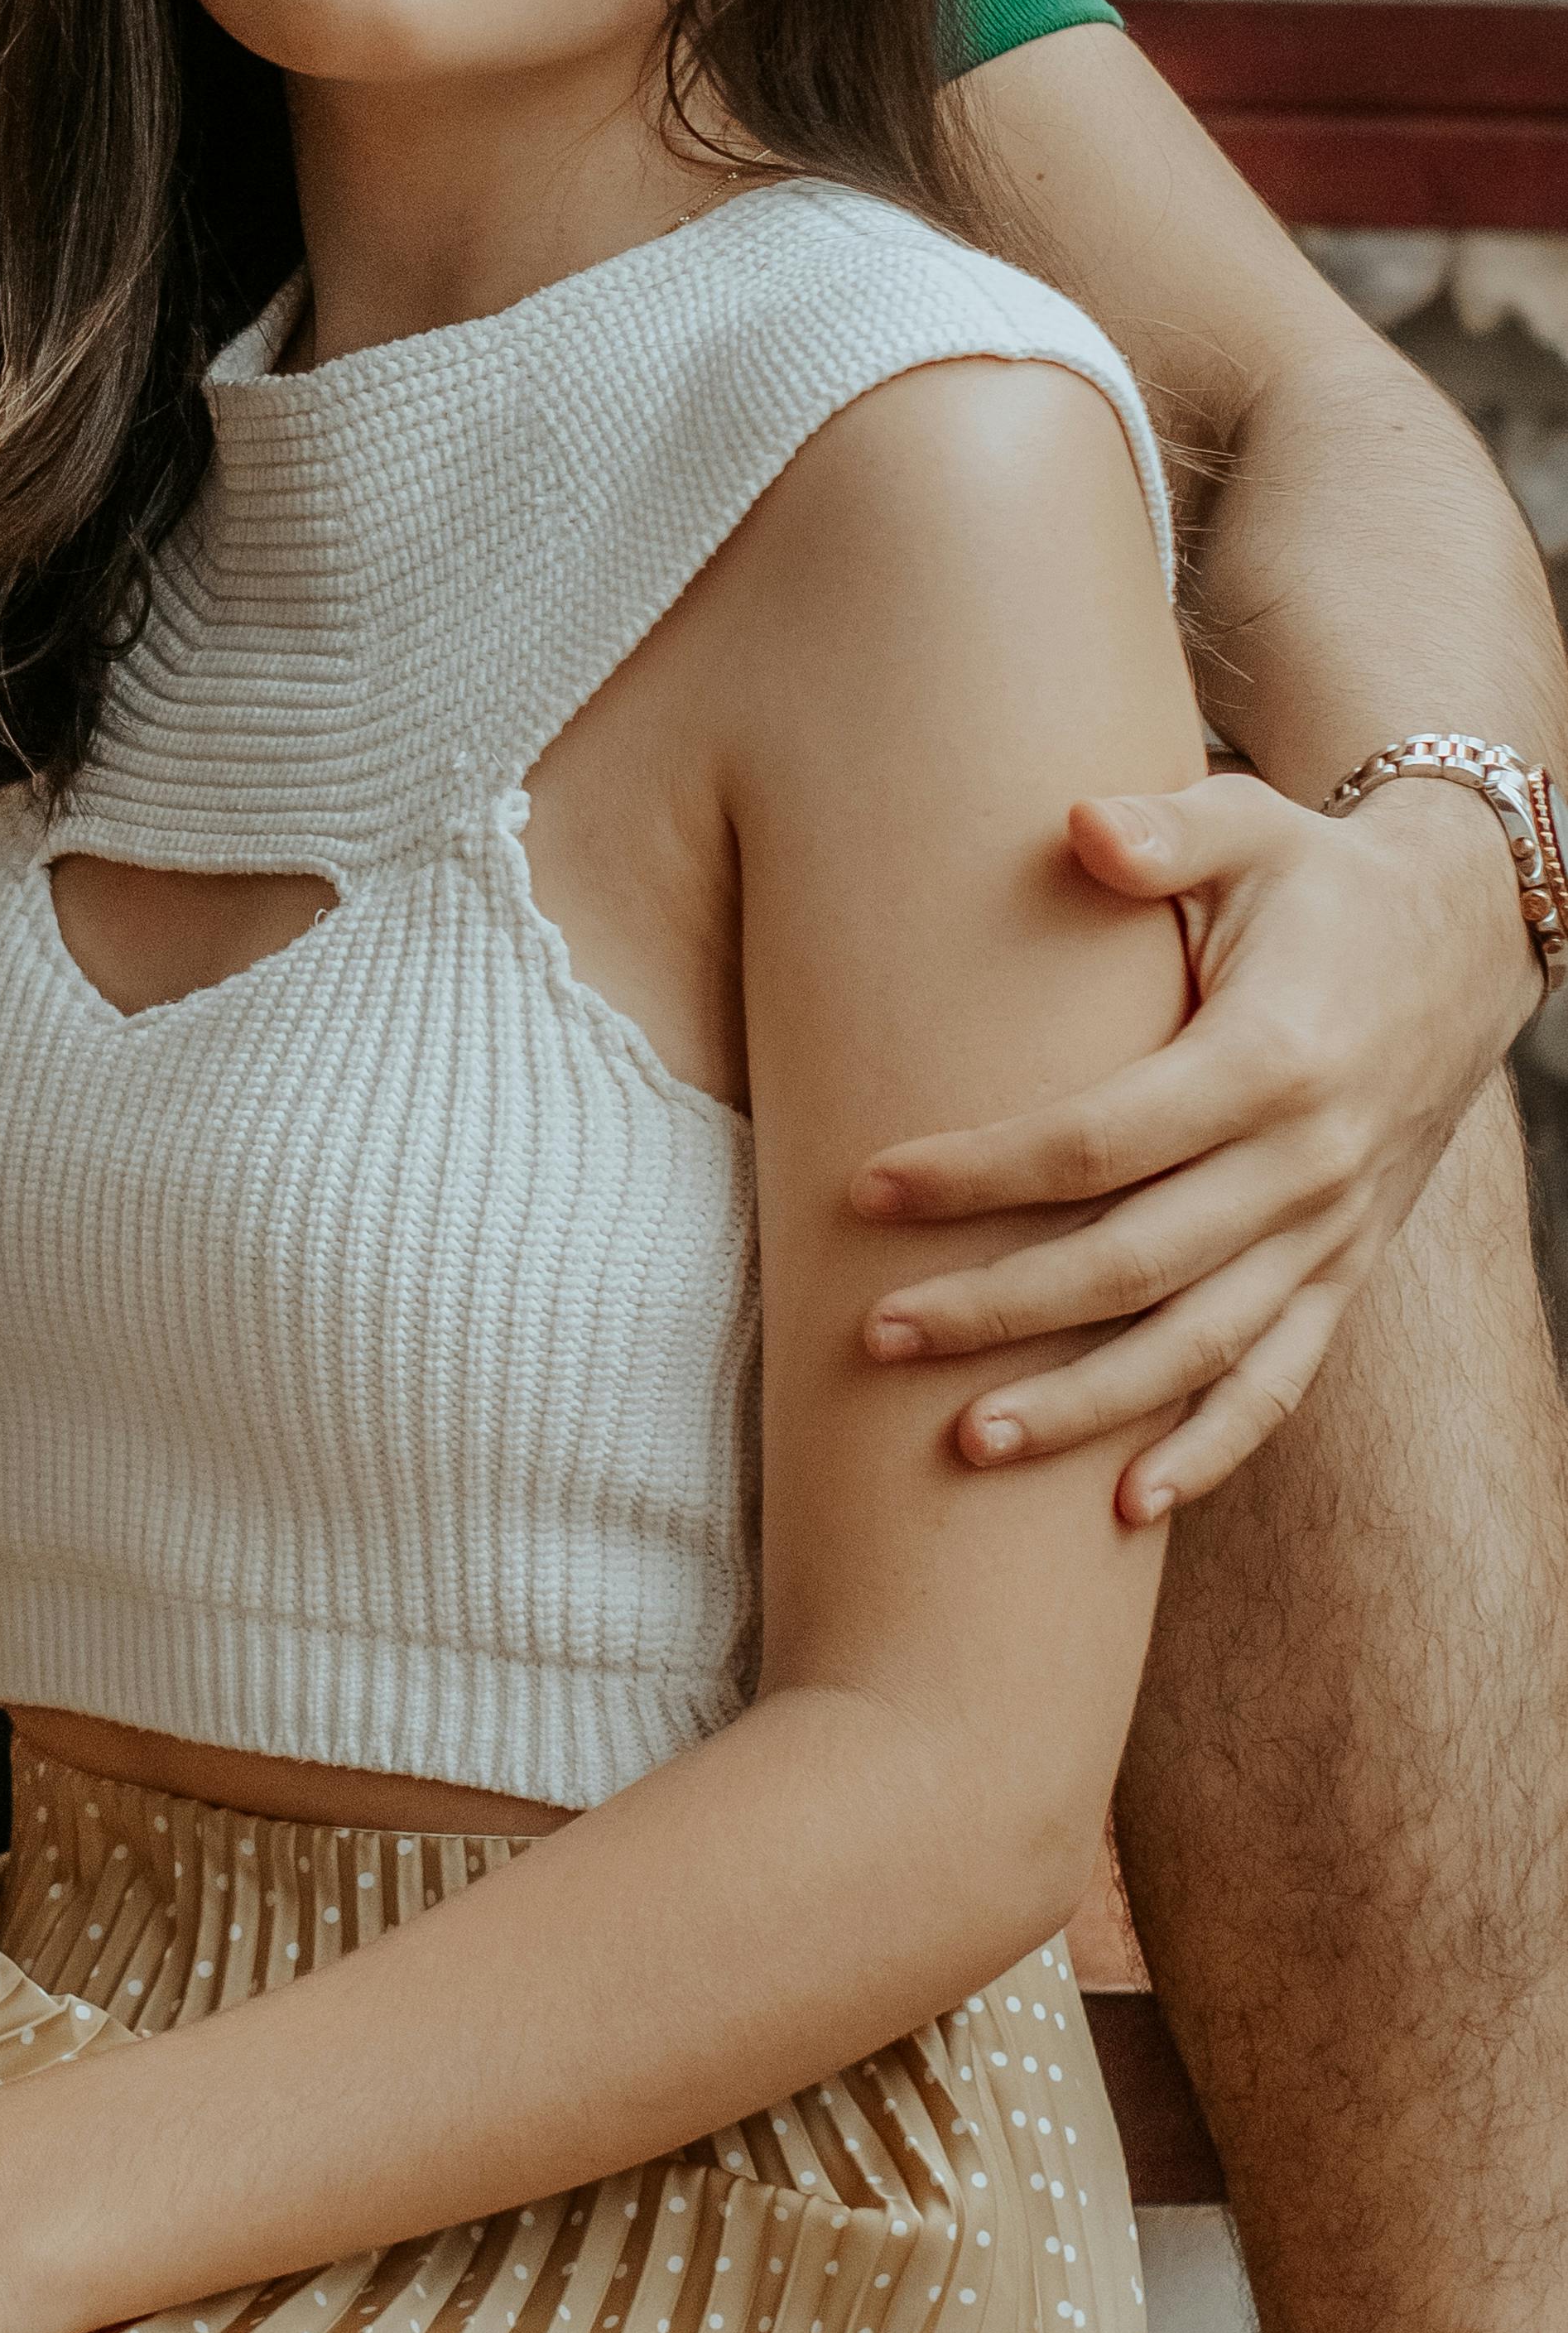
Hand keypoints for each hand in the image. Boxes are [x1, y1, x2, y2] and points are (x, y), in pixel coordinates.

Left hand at [853, 767, 1540, 1517]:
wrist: (1463, 940)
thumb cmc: (1318, 877)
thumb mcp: (1249, 826)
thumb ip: (1162, 830)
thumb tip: (1079, 823)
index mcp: (1270, 1059)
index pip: (1100, 1139)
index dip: (982, 1171)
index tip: (870, 1185)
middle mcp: (1308, 1165)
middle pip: (1134, 1265)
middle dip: (1000, 1310)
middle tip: (878, 1333)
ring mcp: (1332, 1232)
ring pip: (1200, 1349)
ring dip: (1086, 1407)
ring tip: (968, 1443)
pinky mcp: (1346, 1268)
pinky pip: (1280, 1380)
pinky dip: (1211, 1450)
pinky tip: (1125, 1509)